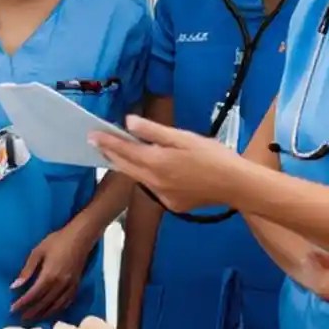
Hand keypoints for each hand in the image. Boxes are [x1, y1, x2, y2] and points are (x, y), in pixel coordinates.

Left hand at [10, 225, 98, 321]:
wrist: (80, 237)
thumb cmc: (57, 241)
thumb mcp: (38, 251)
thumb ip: (27, 270)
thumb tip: (15, 285)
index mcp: (49, 275)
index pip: (33, 294)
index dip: (22, 303)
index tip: (13, 309)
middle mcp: (60, 284)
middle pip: (44, 303)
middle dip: (31, 312)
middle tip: (20, 318)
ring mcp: (70, 286)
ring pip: (56, 305)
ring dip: (44, 314)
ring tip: (33, 319)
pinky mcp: (76, 285)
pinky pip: (67, 302)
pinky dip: (58, 309)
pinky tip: (52, 312)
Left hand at [93, 116, 244, 212]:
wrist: (237, 186)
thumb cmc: (213, 156)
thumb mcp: (184, 138)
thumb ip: (154, 131)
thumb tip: (128, 123)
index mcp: (156, 163)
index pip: (124, 150)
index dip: (107, 142)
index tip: (92, 135)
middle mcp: (154, 182)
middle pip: (126, 167)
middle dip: (111, 153)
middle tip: (97, 142)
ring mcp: (162, 196)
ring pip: (139, 178)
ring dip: (129, 165)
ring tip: (120, 153)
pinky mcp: (172, 205)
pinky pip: (154, 188)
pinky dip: (150, 177)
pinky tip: (154, 169)